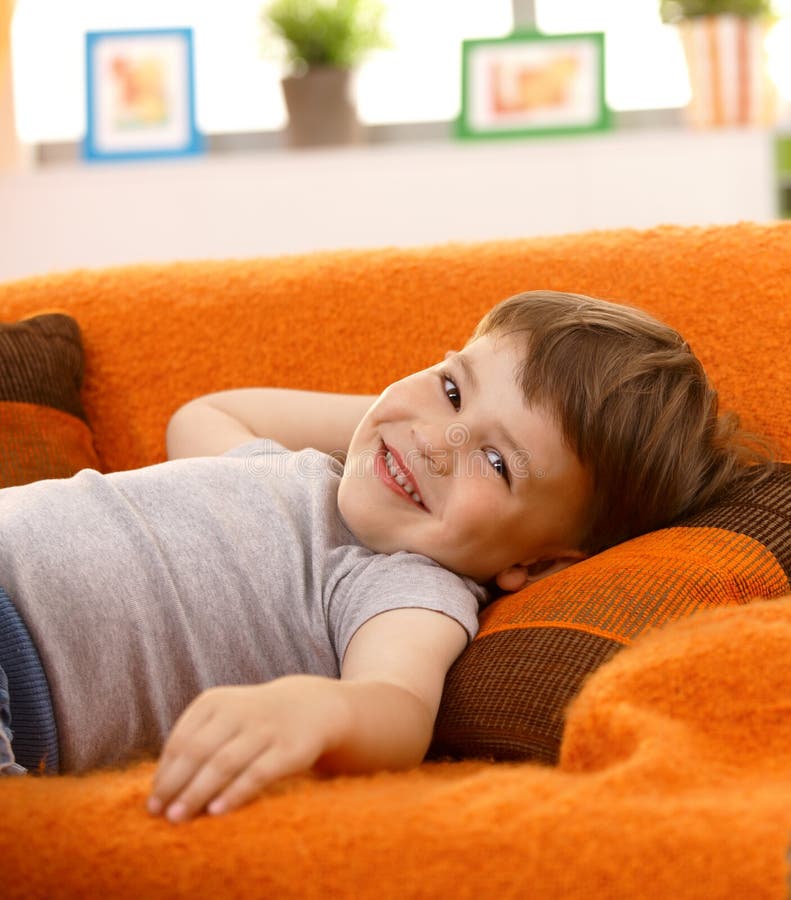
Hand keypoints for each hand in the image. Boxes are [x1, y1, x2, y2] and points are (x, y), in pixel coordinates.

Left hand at [147, 676, 346, 823]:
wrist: (310, 707)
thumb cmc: (252, 721)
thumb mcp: (224, 718)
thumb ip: (195, 743)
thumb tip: (160, 788)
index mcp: (215, 702)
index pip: (181, 739)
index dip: (165, 772)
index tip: (153, 801)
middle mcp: (238, 711)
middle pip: (198, 751)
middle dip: (175, 784)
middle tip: (159, 813)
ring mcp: (265, 729)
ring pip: (224, 763)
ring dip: (196, 792)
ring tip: (178, 817)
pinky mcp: (288, 750)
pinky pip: (257, 774)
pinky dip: (234, 793)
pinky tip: (216, 812)